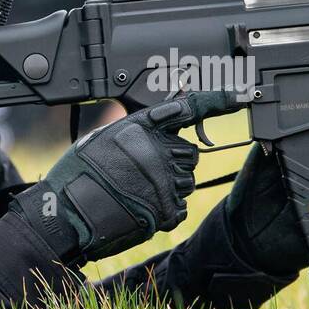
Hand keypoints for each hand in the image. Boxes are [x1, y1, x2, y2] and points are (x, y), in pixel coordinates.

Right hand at [12, 90, 237, 262]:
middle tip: (142, 171)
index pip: (187, 108)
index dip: (217, 100)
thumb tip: (176, 106)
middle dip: (174, 162)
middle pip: (190, 153)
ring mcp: (163, 182)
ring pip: (186, 181)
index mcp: (142, 128)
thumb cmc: (80, 172)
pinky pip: (179, 206)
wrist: (66, 213)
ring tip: (136, 190)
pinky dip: (164, 209)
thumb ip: (143, 125)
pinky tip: (139, 206)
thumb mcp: (106, 136)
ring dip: (169, 186)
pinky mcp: (165, 210)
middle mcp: (157, 152)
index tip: (243, 94)